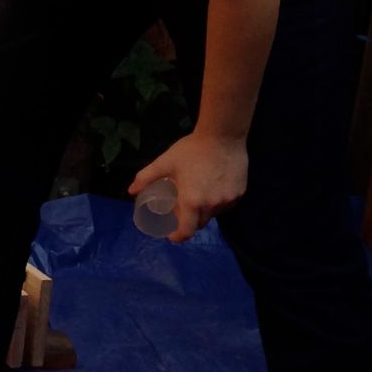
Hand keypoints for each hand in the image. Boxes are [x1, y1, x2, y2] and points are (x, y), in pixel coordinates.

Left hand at [130, 134, 247, 243]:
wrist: (223, 135)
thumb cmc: (191, 149)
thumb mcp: (165, 162)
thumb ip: (146, 177)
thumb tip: (131, 191)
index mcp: (192, 201)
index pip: (186, 231)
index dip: (177, 236)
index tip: (171, 234)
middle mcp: (211, 205)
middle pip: (199, 224)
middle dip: (189, 222)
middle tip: (181, 212)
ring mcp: (228, 200)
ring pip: (213, 214)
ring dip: (204, 211)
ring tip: (197, 199)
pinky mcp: (240, 194)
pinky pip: (226, 205)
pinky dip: (218, 203)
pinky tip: (213, 191)